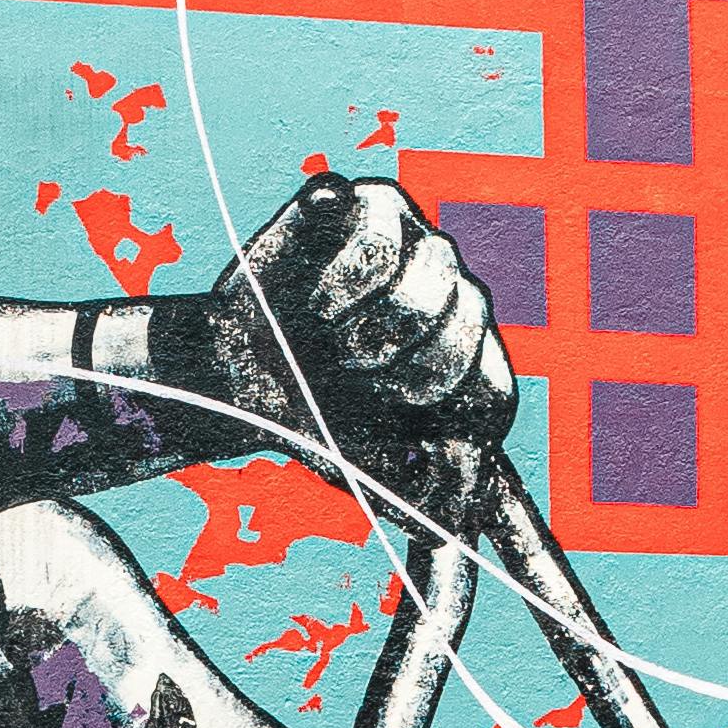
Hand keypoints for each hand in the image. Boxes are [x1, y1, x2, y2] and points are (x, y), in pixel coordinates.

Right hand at [179, 174, 512, 469]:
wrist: (237, 375)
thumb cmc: (312, 416)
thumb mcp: (367, 468)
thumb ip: (419, 494)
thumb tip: (455, 522)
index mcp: (471, 368)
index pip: (490, 386)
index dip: (427, 401)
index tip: (377, 412)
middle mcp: (458, 299)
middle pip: (466, 316)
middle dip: (390, 361)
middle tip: (343, 373)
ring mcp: (422, 245)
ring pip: (430, 270)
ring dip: (361, 323)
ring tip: (327, 337)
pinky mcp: (375, 205)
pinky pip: (380, 235)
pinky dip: (341, 282)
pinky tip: (317, 299)